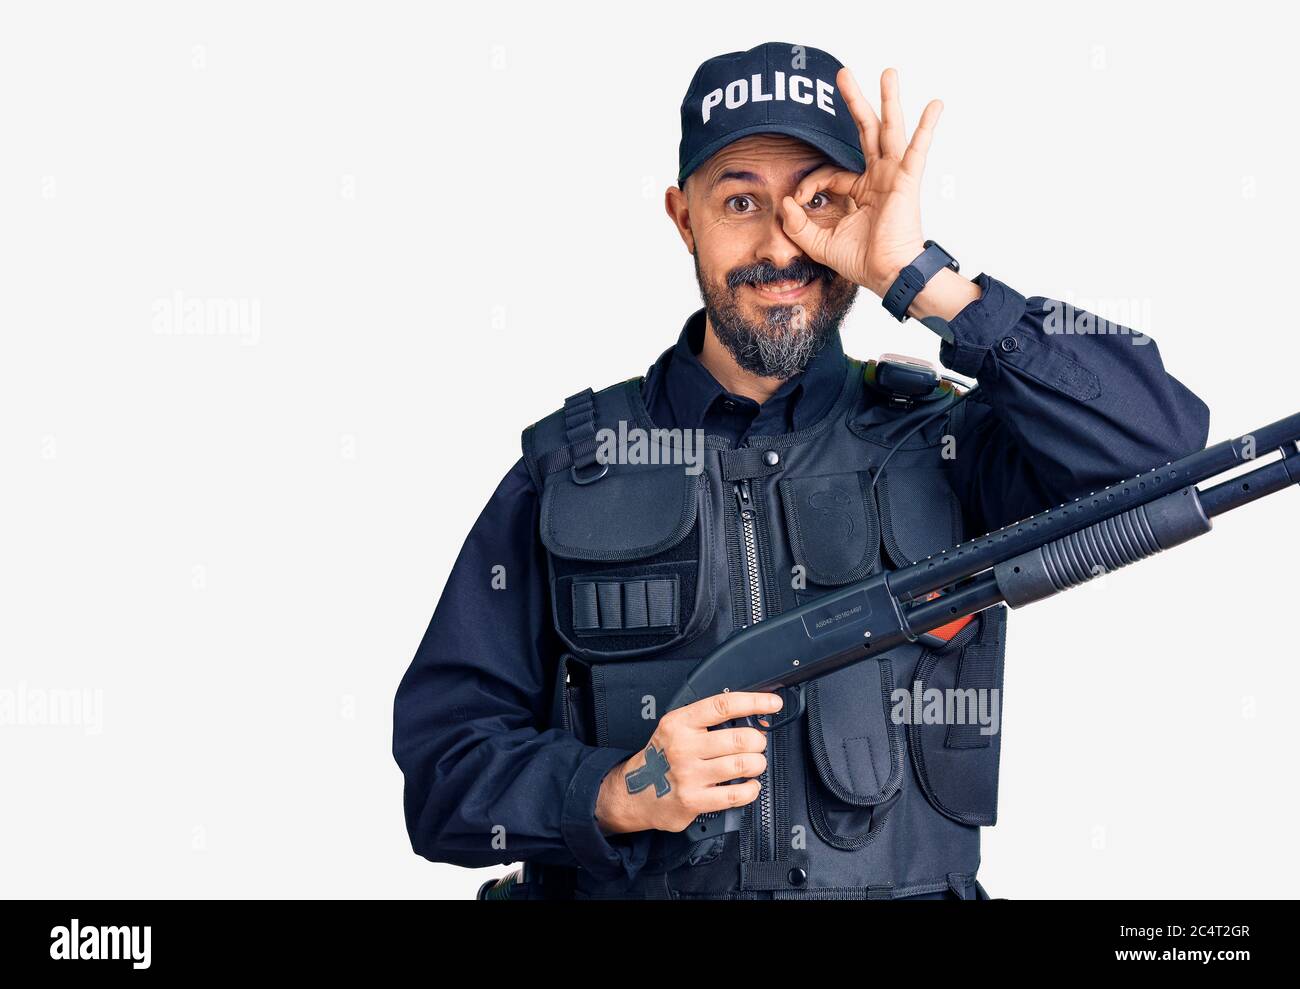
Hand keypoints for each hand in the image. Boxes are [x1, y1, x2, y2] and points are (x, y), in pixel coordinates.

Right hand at [595, 691, 779, 834]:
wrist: (634, 792)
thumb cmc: (662, 757)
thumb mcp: (676, 729)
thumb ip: (708, 722)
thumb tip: (752, 716)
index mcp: (679, 723)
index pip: (723, 705)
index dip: (754, 702)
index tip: (772, 704)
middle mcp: (682, 747)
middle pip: (739, 738)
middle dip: (757, 741)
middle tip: (757, 744)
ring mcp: (688, 775)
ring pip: (741, 765)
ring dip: (756, 764)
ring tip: (753, 763)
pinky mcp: (694, 800)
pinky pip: (736, 795)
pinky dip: (751, 789)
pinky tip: (748, 785)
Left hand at [778, 67, 940, 298]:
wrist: (887, 274)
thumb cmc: (863, 262)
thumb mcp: (819, 243)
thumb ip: (799, 225)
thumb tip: (785, 203)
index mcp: (860, 190)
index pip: (829, 173)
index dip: (810, 183)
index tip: (798, 200)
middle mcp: (878, 178)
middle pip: (865, 131)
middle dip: (854, 103)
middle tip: (842, 76)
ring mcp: (894, 176)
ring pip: (889, 130)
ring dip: (888, 100)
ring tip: (888, 73)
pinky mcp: (906, 180)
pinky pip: (916, 149)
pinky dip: (926, 127)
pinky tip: (935, 105)